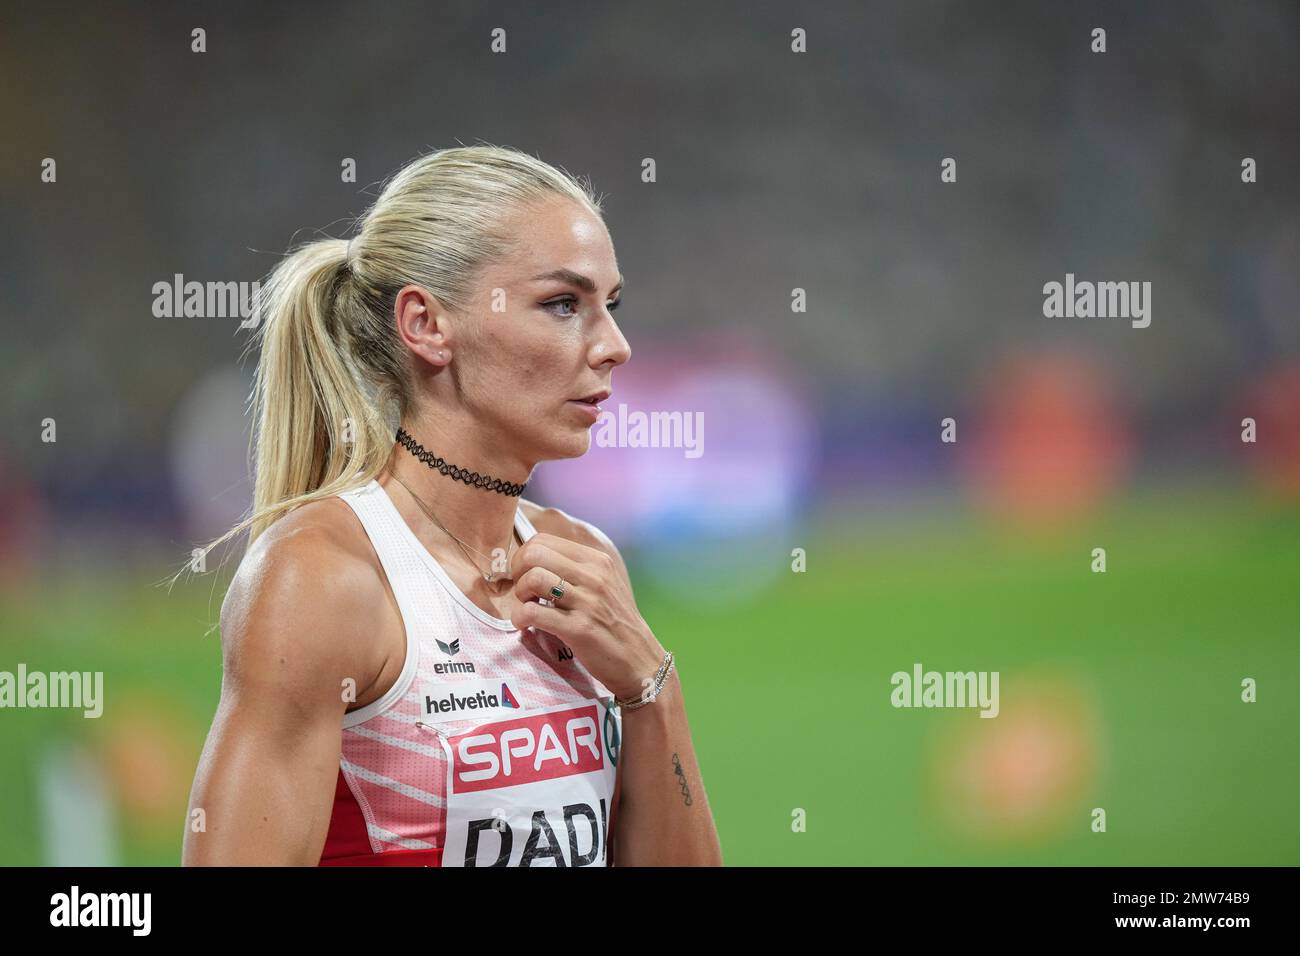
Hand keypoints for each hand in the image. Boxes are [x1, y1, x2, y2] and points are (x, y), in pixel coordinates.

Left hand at [507, 532, 664, 700]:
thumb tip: (533, 557)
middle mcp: (594, 576)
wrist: (639, 660)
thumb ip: (574, 569)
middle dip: (518, 572)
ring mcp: (588, 602)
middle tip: (523, 592)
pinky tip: (525, 625)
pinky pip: (534, 612)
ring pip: (533, 579)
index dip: (523, 557)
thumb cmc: (613, 623)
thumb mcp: (603, 585)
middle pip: (534, 554)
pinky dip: (520, 618)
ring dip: (519, 595)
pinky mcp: (579, 629)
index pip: (543, 540)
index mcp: (597, 561)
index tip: (525, 575)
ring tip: (527, 607)